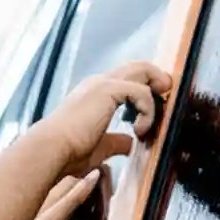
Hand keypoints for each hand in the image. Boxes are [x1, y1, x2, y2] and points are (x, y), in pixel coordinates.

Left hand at [0, 173, 101, 219]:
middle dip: (70, 178)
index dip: (79, 192)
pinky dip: (40, 195)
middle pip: (51, 193)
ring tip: (67, 171)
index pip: (61, 207)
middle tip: (86, 163)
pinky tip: (42, 195)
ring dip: (55, 183)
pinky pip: (29, 204)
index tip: (94, 175)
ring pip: (39, 195)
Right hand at [33, 61, 171, 177]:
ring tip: (161, 107)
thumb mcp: (99, 147)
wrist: (51, 150)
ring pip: (142, 69)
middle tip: (167, 95)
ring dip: (157, 85)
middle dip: (157, 78)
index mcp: (95, 94)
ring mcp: (102, 84)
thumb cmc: (68, 152)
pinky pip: (142, 91)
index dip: (146, 88)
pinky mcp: (107, 91)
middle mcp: (98, 83)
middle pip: (138, 67)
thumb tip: (130, 144)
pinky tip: (140, 130)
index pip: (127, 79)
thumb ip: (116, 142)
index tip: (155, 109)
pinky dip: (148, 110)